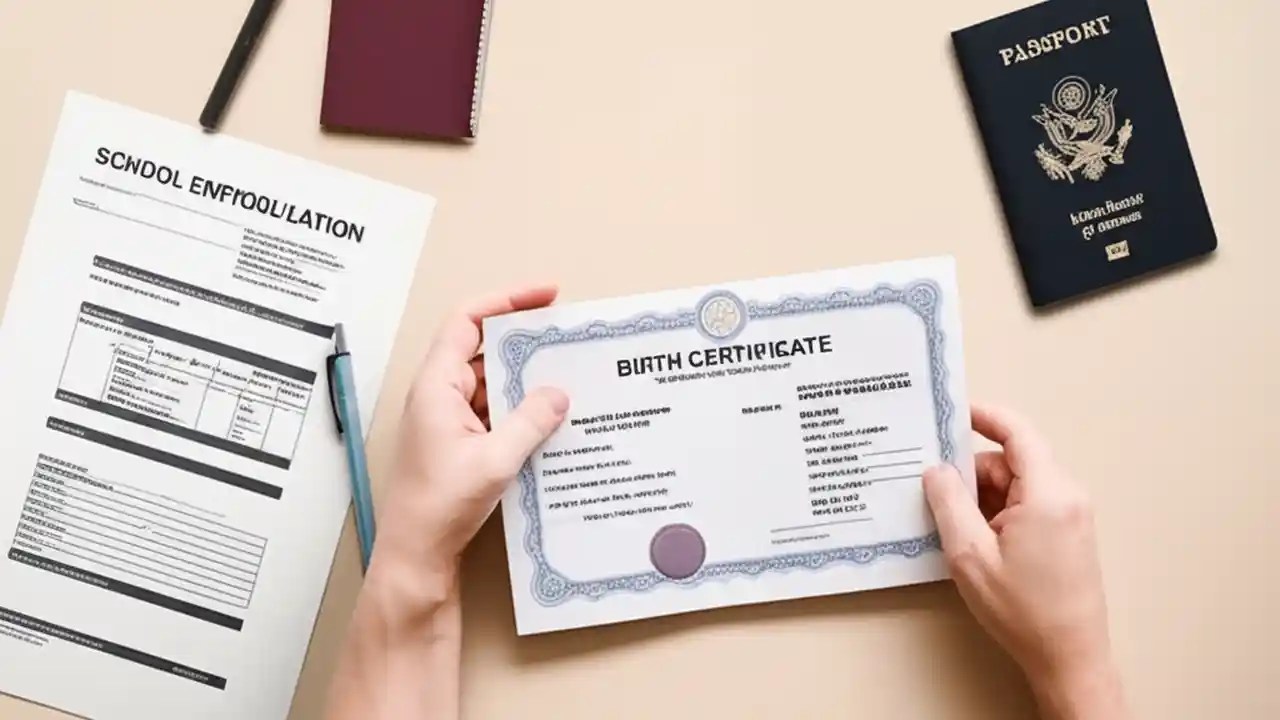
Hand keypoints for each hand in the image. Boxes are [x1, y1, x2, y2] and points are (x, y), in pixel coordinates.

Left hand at [375, 285, 569, 584]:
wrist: (416, 554)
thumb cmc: (438, 507)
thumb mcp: (494, 460)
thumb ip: (530, 421)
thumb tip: (558, 393)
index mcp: (436, 386)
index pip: (467, 321)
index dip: (506, 300)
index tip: (546, 296)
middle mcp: (439, 395)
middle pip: (482, 348)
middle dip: (524, 342)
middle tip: (565, 338)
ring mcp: (449, 419)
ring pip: (491, 382)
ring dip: (525, 380)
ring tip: (567, 378)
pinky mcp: (460, 442)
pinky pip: (494, 411)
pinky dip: (521, 410)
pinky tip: (550, 421)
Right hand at [923, 404, 1127, 719]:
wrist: (1070, 657)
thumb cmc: (1024, 612)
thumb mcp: (970, 555)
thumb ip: (949, 503)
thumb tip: (936, 470)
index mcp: (1048, 494)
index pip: (1017, 433)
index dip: (984, 416)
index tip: (954, 411)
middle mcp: (1067, 496)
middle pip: (1011, 462)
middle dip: (971, 474)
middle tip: (935, 494)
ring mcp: (1072, 515)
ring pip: (1016, 485)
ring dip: (983, 498)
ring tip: (955, 530)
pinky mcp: (1069, 533)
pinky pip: (1028, 504)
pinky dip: (998, 512)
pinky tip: (976, 540)